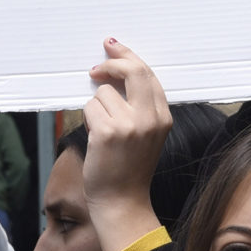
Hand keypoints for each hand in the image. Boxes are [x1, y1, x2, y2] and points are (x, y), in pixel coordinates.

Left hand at [81, 38, 169, 250]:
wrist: (122, 202)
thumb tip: (114, 74)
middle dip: (112, 63)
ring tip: (101, 132)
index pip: (148, 75)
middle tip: (95, 67)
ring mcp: (130, 125)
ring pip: (102, 92)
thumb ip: (139, 107)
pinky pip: (90, 108)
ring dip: (95, 108)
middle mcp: (150, 118)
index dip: (129, 58)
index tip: (114, 47)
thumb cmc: (128, 169)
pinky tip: (95, 140)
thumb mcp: (146, 136)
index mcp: (163, 117)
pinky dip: (87, 120)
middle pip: (132, 72)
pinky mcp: (107, 132)